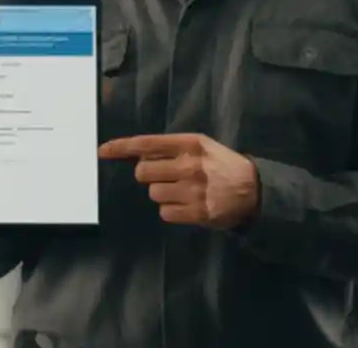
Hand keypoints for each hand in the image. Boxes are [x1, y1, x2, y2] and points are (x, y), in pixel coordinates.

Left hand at [99, 133, 259, 229]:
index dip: (121, 147)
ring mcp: (193, 190)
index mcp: (190, 144)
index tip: (102, 151)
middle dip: (148, 176)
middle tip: (165, 177)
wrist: (254, 190)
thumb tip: (137, 156)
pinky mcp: (197, 212)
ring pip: (153, 194)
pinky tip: (188, 205)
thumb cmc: (221, 165)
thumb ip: (171, 149)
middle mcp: (189, 165)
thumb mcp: (201, 146)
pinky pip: (165, 213)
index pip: (147, 144)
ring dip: (163, 194)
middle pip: (143, 172)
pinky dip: (172, 210)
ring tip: (183, 191)